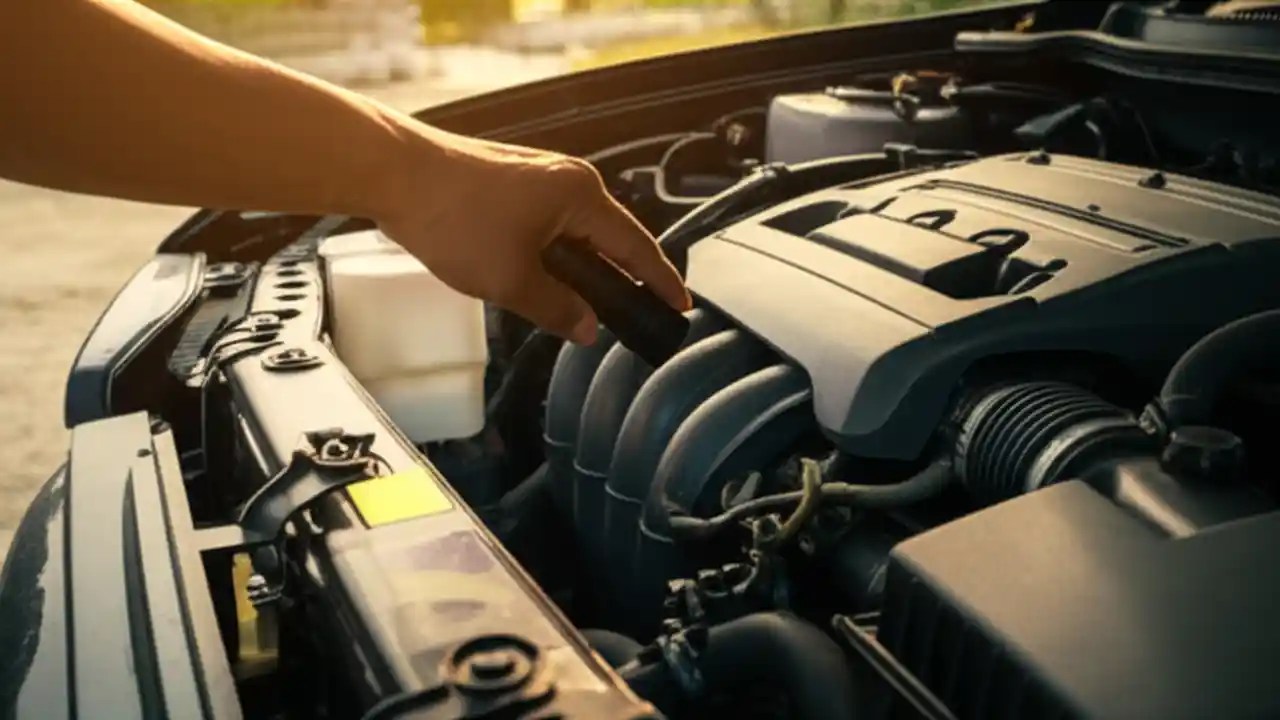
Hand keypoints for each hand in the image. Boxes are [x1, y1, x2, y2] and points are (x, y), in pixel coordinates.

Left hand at [375, 132, 690, 344]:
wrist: (392, 172)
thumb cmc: (449, 215)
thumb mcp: (509, 280)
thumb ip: (556, 309)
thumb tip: (586, 328)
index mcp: (580, 195)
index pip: (636, 247)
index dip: (659, 282)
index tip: (678, 305)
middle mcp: (568, 178)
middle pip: (607, 238)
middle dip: (615, 280)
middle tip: (627, 317)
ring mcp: (539, 175)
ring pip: (574, 232)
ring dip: (576, 269)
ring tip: (573, 306)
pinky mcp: (513, 180)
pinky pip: (549, 223)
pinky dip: (552, 253)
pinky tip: (534, 278)